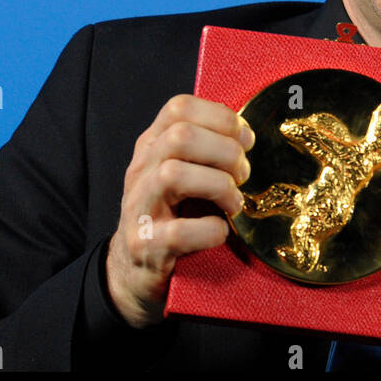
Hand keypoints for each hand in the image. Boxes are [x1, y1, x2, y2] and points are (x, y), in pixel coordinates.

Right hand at [106, 94, 253, 327]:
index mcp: (152, 147)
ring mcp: (138, 209)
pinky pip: (179, 232)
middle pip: (180, 136)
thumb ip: (205, 150)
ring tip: (234, 203)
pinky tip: (220, 232)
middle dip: (225, 152)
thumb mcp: (184, 174)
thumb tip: (246, 134)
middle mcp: (140, 172)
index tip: (245, 139)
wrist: (134, 272)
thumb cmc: (172, 216)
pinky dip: (211, 230)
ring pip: (173, 174)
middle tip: (243, 174)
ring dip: (219, 186)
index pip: (179, 108)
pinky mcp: (146, 246)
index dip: (220, 117)